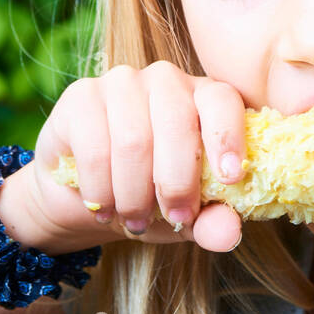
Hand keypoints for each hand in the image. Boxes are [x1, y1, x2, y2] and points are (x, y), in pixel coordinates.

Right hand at [22, 61, 247, 253]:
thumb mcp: (188, 214)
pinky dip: (101, 190)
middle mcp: (166, 80)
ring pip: (133, 141)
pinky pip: (94, 149)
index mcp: (203, 97)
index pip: (222, 101)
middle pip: (176, 125)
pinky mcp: (81, 96)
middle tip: (174, 218)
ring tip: (135, 220)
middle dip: (177, 183)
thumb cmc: (153, 195)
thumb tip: (227, 234)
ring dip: (134, 195)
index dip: (228, 137)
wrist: (91, 193)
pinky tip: (104, 208)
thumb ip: (213, 222)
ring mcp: (122, 82)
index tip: (231, 177)